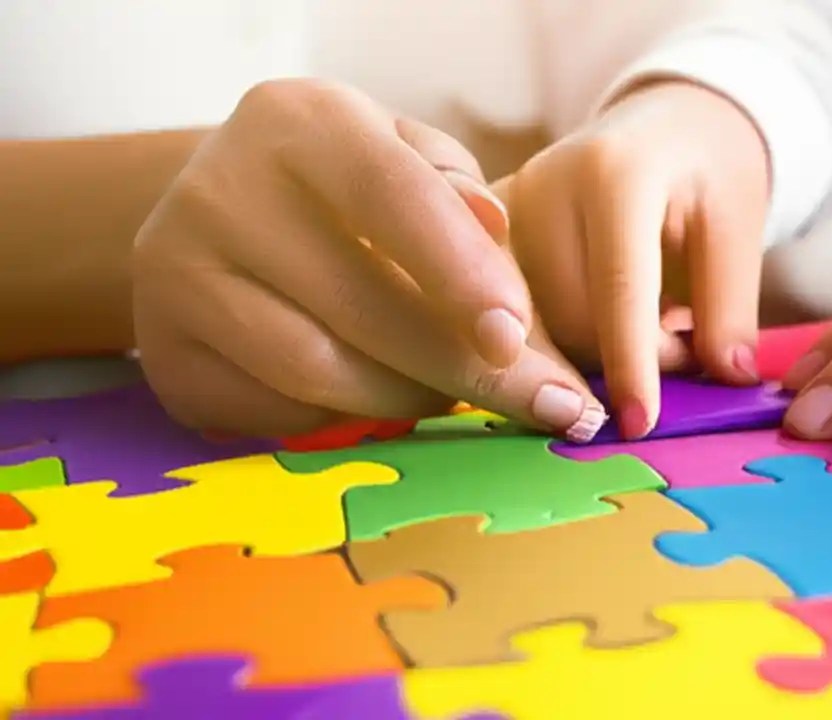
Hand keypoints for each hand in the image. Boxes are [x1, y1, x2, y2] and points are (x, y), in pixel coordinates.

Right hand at [132, 79, 604, 440]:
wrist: (228, 214)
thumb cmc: (352, 188)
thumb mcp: (413, 162)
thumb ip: (463, 198)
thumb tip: (497, 236)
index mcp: (298, 122)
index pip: (392, 197)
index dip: (464, 275)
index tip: (516, 340)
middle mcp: (218, 188)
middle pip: (362, 306)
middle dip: (465, 369)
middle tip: (541, 404)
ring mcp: (175, 276)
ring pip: (320, 375)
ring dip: (411, 399)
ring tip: (453, 391)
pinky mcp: (165, 357)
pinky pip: (281, 415)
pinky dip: (348, 418)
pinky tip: (376, 396)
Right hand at [500, 81, 770, 437]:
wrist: (662, 126)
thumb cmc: (705, 173)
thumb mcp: (738, 225)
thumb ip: (730, 306)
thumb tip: (724, 379)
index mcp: (614, 172)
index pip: (617, 286)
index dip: (631, 364)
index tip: (640, 424)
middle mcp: (543, 184)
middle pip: (567, 319)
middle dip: (622, 362)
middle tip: (679, 350)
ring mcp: (502, 208)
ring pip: (528, 332)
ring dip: (586, 359)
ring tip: (642, 336)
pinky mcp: (481, 233)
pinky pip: (499, 316)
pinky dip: (545, 346)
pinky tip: (588, 339)